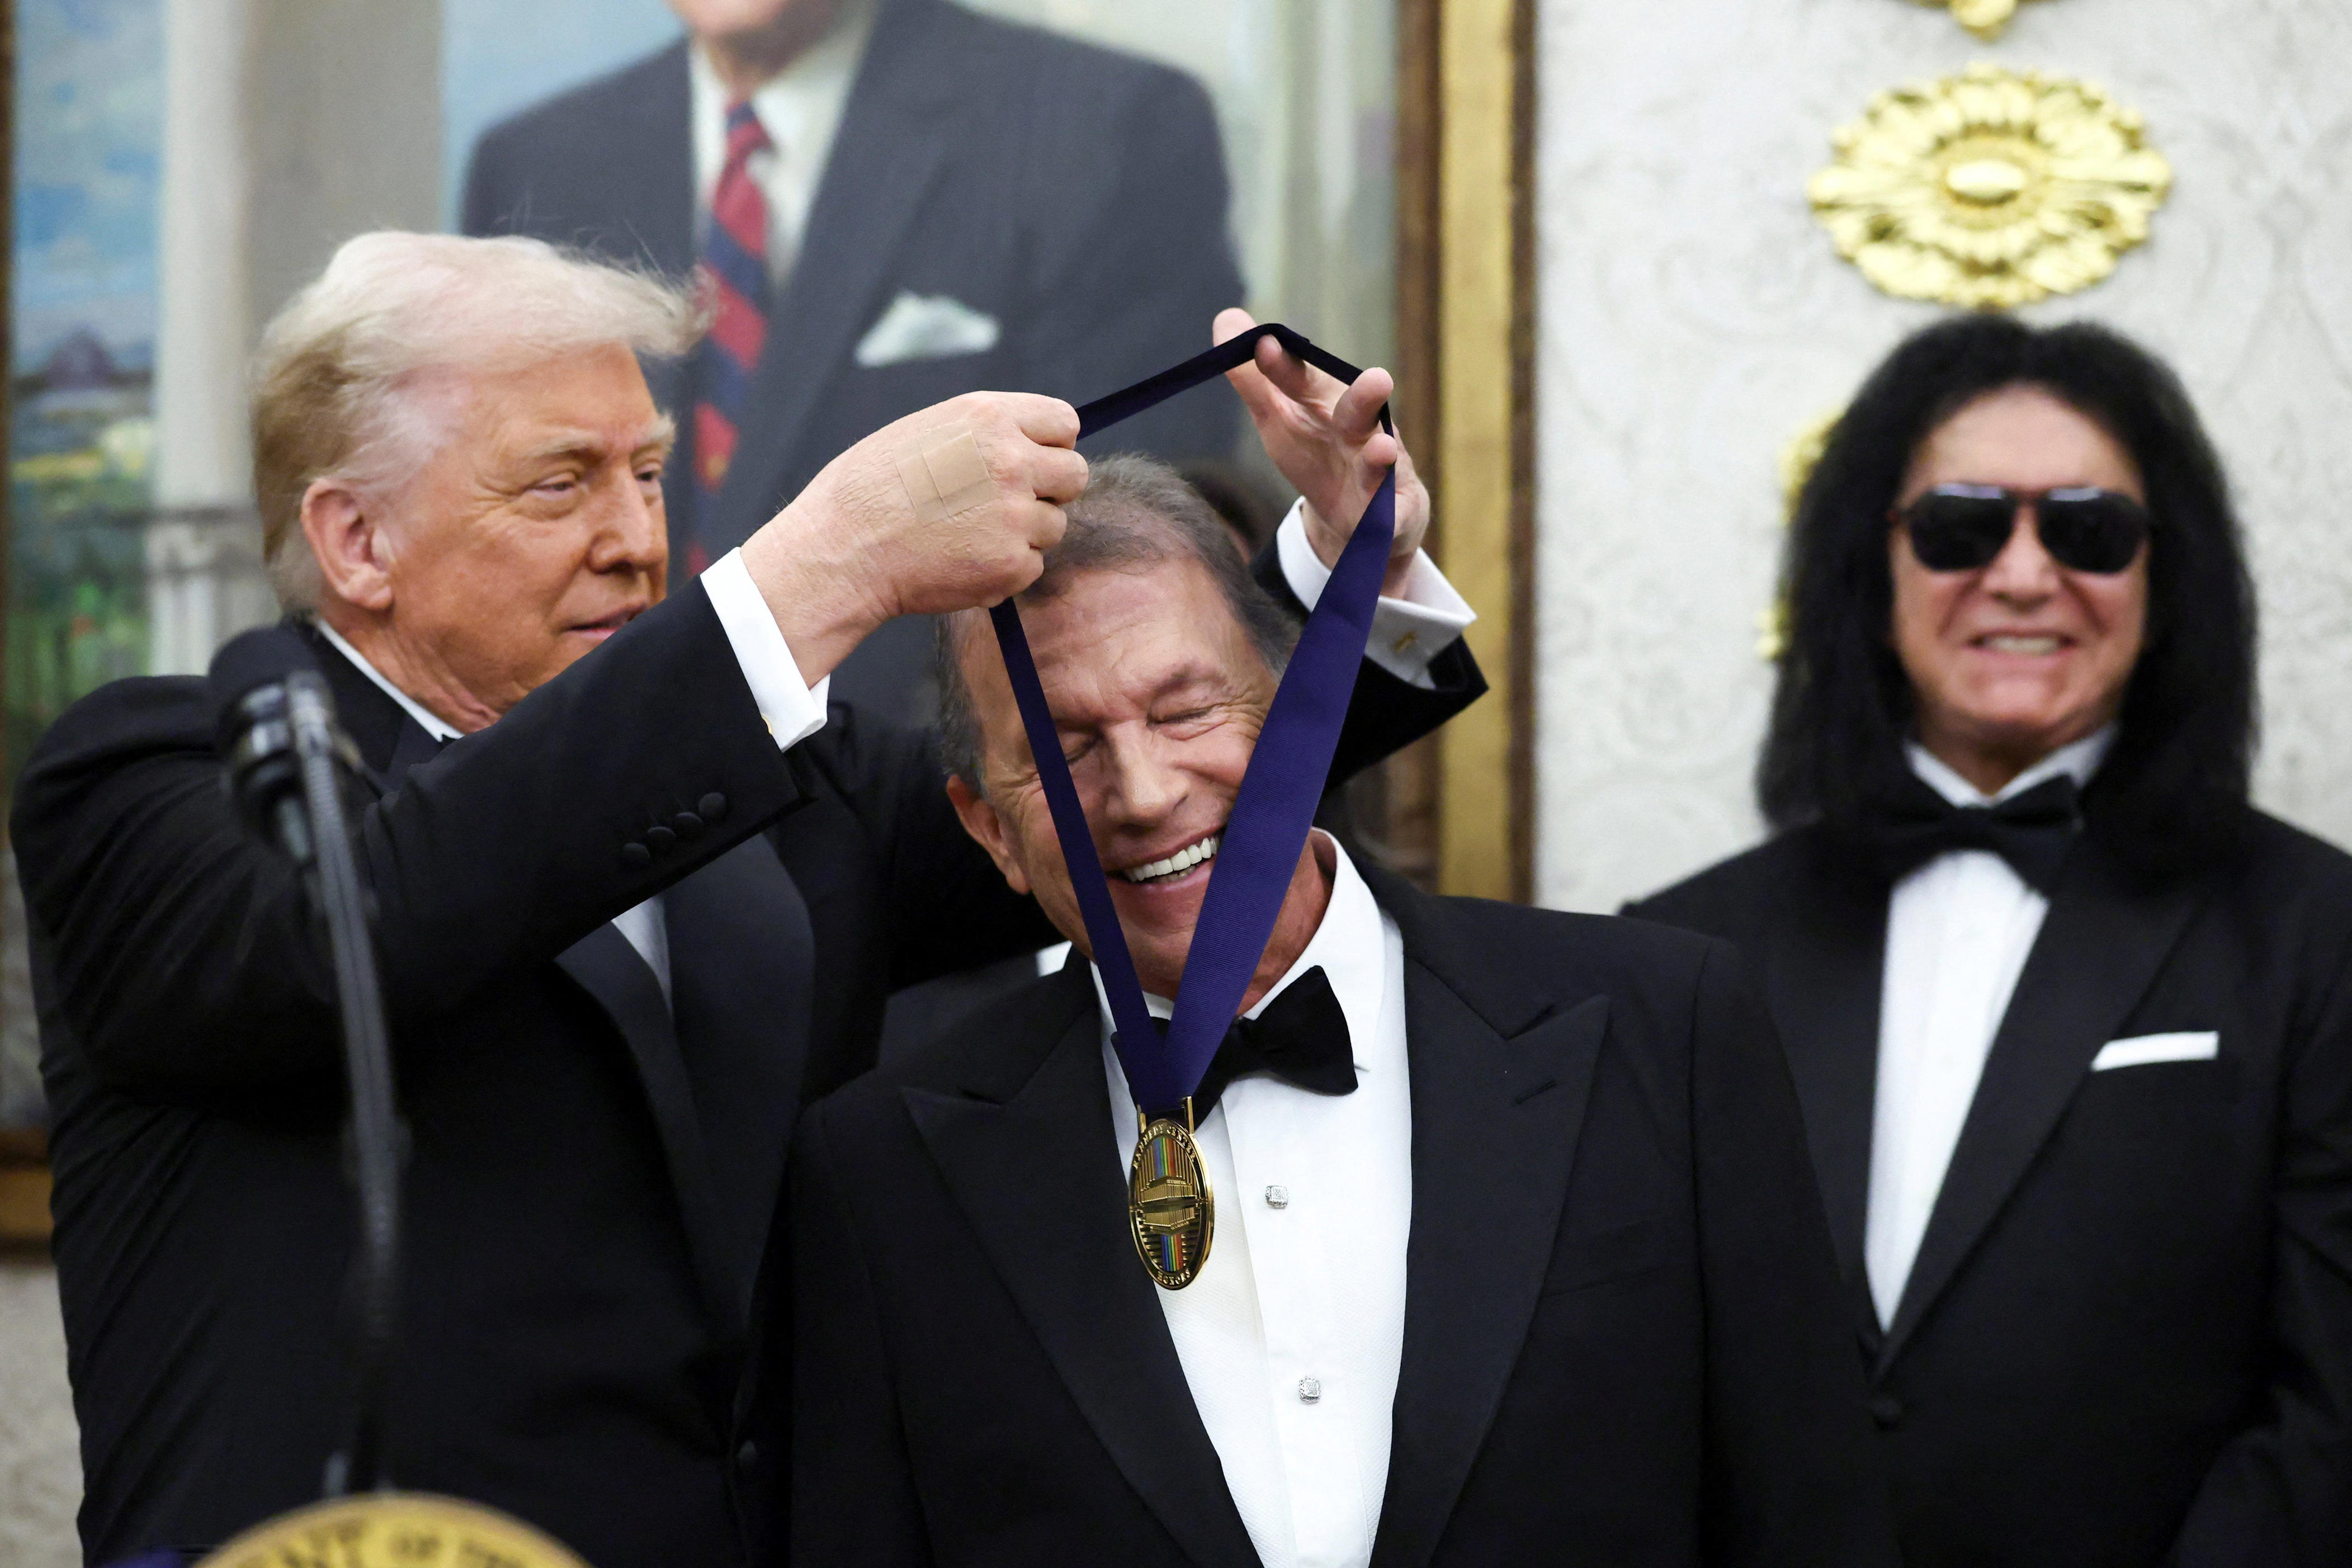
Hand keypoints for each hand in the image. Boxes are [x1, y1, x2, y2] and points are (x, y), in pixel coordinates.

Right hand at [741, 393, 1086, 682]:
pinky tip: (961, 561)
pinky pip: (1032, 565)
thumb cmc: (872, 489)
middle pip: (1075, 474)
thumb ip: (988, 434)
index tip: (1033, 460)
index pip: (1064, 423)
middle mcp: (1010, 461)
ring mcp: (1015, 516)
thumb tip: (1034, 444)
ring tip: (968, 534)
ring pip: (1054, 525)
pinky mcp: (1012, 565)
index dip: (1051, 444)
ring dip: (1024, 533)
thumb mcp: (930, 433)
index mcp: (989, 418)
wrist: (842, 550)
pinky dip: (1005, 569)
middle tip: (1009, 503)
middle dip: (1050, 489)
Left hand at [1215, 307, 1430, 595]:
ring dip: (1383, 454)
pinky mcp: (1392, 513)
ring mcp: (1378, 470)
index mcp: (1325, 403)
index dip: (1285, 364)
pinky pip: (1392, 516)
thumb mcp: (1280, 418)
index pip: (1303, 379)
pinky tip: (1386, 518)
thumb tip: (1226, 319)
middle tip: (1376, 378)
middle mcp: (1358, 429)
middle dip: (1365, 395)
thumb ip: (1253, 378)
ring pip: (1383, 460)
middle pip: (1359, 410)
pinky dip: (1390, 517)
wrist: (1360, 514)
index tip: (1263, 344)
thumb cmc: (1317, 452)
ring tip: (1382, 448)